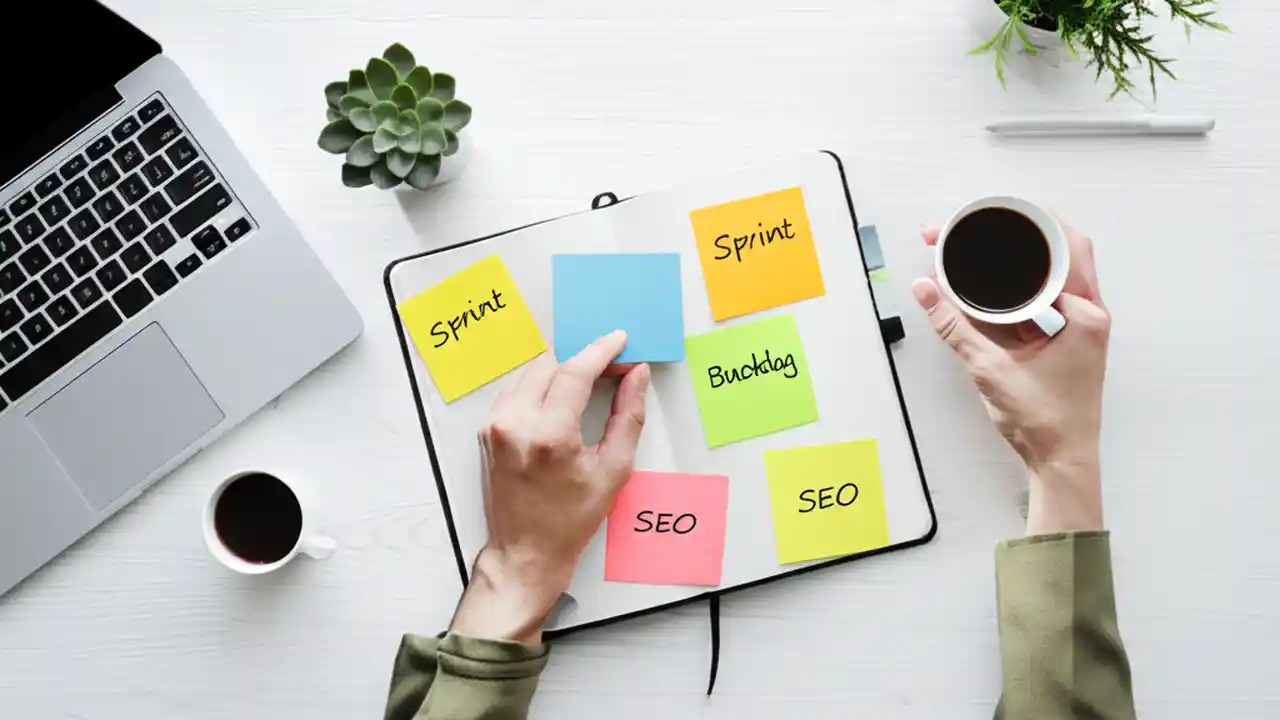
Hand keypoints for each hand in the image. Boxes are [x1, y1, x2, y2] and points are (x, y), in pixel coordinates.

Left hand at [450, 331, 649, 643]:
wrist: (525, 552)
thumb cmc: (572, 519)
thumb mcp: (613, 470)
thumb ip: (628, 416)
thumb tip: (637, 375)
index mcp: (549, 434)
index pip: (575, 371)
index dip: (600, 350)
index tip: (620, 339)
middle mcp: (515, 423)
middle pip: (551, 365)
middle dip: (583, 358)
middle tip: (612, 364)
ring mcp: (495, 425)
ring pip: (531, 373)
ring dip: (561, 370)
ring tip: (590, 379)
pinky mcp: (487, 430)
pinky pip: (516, 390)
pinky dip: (540, 385)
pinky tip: (561, 395)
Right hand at [911, 222, 1110, 534]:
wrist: (1062, 460)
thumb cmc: (1044, 422)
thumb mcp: (989, 369)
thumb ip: (954, 325)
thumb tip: (926, 289)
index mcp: (1084, 314)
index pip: (1057, 250)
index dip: (1020, 227)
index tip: (988, 215)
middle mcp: (1090, 312)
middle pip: (1059, 248)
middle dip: (1019, 230)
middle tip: (980, 221)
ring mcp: (1081, 323)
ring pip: (1055, 269)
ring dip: (1022, 255)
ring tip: (983, 243)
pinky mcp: (1069, 335)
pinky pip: (1046, 294)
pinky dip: (1021, 282)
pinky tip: (994, 280)